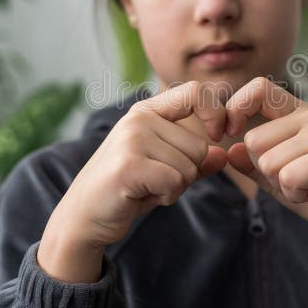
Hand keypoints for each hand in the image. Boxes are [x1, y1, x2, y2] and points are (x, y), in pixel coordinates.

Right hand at [38, 81, 227, 281]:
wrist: (84, 216)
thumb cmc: (127, 189)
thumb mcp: (165, 169)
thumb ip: (194, 161)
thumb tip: (223, 156)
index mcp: (148, 110)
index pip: (196, 92)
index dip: (216, 113)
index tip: (217, 136)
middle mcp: (139, 118)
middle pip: (199, 147)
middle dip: (186, 173)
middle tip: (155, 179)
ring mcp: (132, 138)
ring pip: (189, 168)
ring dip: (174, 188)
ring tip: (145, 187)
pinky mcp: (129, 164)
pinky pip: (175, 182)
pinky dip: (166, 197)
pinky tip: (141, 196)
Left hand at [226, 77, 307, 301]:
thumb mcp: (276, 177)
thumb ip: (251, 162)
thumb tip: (230, 150)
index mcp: (299, 113)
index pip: (259, 88)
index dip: (236, 108)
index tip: (230, 132)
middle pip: (253, 140)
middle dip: (265, 170)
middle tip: (297, 179)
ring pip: (267, 162)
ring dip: (282, 185)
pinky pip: (287, 177)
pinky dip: (295, 194)